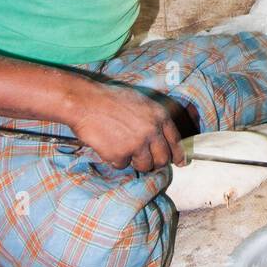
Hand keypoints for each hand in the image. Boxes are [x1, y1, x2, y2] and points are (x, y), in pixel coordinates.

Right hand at [66, 81, 191, 172]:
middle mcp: (152, 131)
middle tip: (146, 161)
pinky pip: (123, 165)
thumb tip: (161, 138)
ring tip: (124, 150)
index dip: (178, 154)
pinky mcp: (121, 154)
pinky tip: (108, 146)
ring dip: (135, 162)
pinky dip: (116, 159)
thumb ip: (153, 119)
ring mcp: (137, 144)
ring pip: (145, 166)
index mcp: (159, 116)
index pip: (175, 140)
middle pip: (162, 159)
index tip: (180, 162)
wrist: (86, 102)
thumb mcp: (140, 102)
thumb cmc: (110, 100)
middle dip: (155, 163)